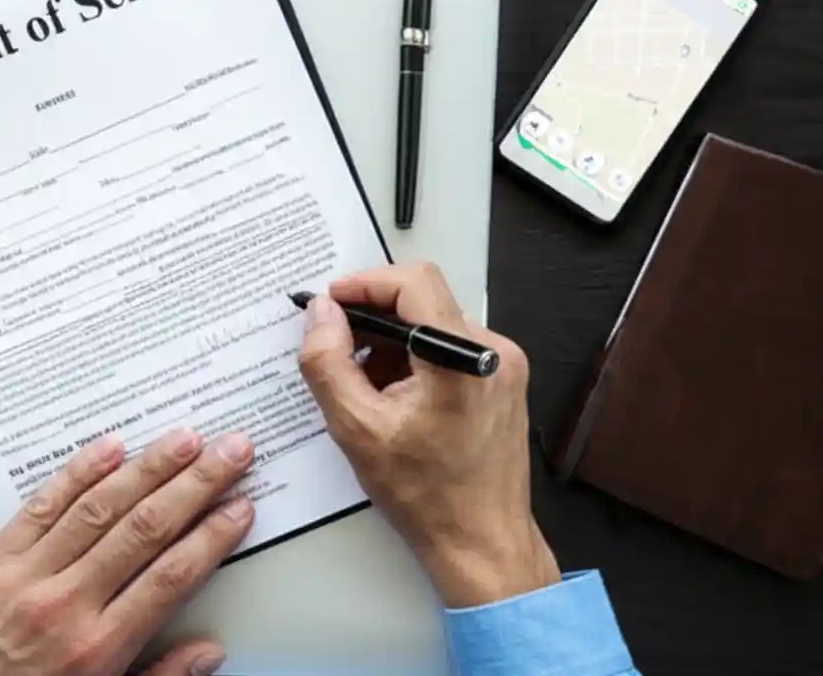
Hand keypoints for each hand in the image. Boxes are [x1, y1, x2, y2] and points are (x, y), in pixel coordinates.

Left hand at [0, 429, 255, 675]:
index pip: (171, 577)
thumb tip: (208, 652)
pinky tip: (110, 447)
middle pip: (145, 529)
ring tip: (185, 439)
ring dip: (149, 467)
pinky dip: (79, 472)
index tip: (240, 507)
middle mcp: (64, 605)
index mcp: (96, 649)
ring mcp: (25, 575)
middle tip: (230, 451)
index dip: (212, 536)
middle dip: (196, 484)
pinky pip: (42, 505)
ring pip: (100, 507)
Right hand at [297, 263, 559, 606]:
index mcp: (461, 358)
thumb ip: (329, 362)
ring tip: (366, 388)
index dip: (364, 283)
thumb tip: (320, 315)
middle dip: (373, 320)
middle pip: (423, 301)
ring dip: (393, 345)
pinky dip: (416, 362)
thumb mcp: (357, 429)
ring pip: (435, 325)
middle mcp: (492, 353)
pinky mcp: (502, 381)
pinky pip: (451, 349)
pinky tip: (394, 399)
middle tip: (338, 348)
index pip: (413, 282)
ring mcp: (502, 367)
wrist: (482, 541)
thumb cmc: (430, 498)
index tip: (333, 302)